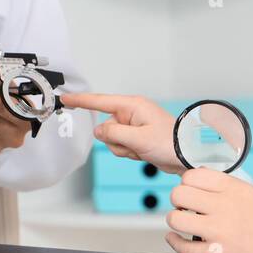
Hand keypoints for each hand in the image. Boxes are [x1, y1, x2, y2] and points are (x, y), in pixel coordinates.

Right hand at [59, 92, 179, 172]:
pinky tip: (143, 153)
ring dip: (124, 149)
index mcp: (132, 106)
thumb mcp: (139, 139)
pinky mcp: (136, 136)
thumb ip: (114, 134)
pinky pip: (121, 145)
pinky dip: (129, 152)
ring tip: (142, 150)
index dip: (81, 101)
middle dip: (116, 141)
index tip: (66, 98)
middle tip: (135, 145)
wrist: (187, 154)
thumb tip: (98, 131)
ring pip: (112, 139)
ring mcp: (133, 125)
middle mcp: (132, 113)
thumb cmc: (170, 142)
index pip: (100, 101)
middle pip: (106, 127)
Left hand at [164, 167, 252, 252]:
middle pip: (178, 194)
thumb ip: (225, 184)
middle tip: (186, 208)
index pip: (191, 176)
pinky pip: (182, 246)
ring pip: (175, 219)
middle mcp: (222, 207)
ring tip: (184, 223)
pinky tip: (176, 239)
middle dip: (179, 201)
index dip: (186, 184)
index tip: (190, 192)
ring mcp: (218, 231)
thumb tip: (198, 175)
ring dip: (176, 221)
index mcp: (231, 189)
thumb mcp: (251, 193)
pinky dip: (174, 242)